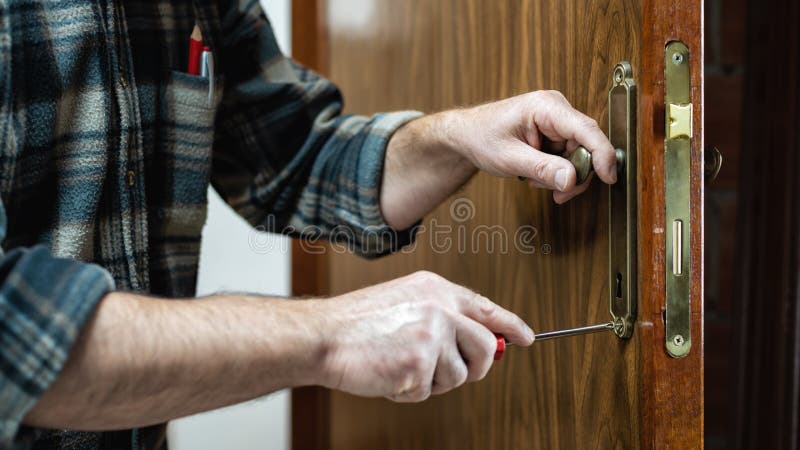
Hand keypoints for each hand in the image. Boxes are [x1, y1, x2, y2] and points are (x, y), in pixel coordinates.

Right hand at [315, 271, 533, 401]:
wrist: (324, 335)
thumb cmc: (358, 322)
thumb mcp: (405, 301)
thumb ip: (442, 315)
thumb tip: (478, 340)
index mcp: (436, 290)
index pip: (485, 307)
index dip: (509, 324)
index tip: (525, 337)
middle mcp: (440, 309)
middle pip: (484, 348)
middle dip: (474, 367)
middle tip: (450, 371)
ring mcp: (432, 337)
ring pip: (457, 377)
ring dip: (431, 381)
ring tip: (401, 364)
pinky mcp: (420, 366)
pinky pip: (428, 392)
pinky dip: (408, 392)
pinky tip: (389, 374)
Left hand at [440, 90, 616, 202]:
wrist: (466, 134)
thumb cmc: (481, 137)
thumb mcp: (509, 158)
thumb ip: (541, 168)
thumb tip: (571, 179)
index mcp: (545, 106)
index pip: (586, 129)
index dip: (602, 154)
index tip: (609, 177)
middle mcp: (556, 109)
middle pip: (587, 146)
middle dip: (574, 174)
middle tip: (557, 193)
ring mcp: (557, 121)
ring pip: (579, 155)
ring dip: (562, 175)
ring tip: (534, 180)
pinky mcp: (556, 132)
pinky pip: (569, 157)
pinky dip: (556, 172)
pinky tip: (535, 175)